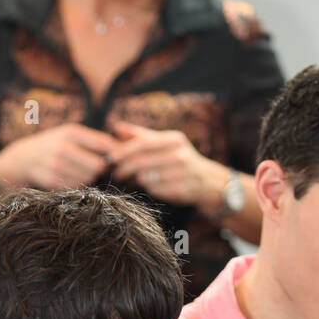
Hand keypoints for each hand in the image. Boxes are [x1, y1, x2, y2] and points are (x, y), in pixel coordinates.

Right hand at [0, 124, 118, 190]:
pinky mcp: (50, 180)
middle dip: (99, 169)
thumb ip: (93, 141)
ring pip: (87, 178)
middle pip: (98, 166)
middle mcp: (63, 147)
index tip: (118, 159)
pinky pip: (74, 187)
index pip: (104, 143)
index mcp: (71, 132)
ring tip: (77, 172)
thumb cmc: (53, 146)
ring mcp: (55, 165)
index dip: (116, 153)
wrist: (22, 159)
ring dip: (87, 178)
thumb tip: (121, 153)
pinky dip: (74, 185)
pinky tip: (66, 178)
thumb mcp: (69, 135)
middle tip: (95, 168)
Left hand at [107, 121, 223, 209]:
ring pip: (147, 178)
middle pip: (142, 163)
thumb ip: (141, 135)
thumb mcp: (164, 142)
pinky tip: (154, 185)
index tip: (110, 157)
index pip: (142, 144)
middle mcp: (180, 155)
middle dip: (125, 168)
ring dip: (139, 179)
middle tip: (117, 172)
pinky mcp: (183, 190)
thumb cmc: (179, 158)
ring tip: (140, 177)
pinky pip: (156, 191)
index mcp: (174, 139)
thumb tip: (118, 127)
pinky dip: (151, 189)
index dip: (124, 151)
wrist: (207, 180)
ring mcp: (183, 174)